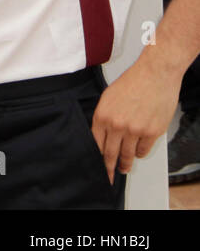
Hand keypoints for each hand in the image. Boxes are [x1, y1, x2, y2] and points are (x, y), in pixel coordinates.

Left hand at [90, 47, 180, 183]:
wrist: (155, 75)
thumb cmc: (133, 82)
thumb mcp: (108, 98)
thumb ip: (104, 117)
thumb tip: (102, 134)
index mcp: (102, 115)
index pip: (96, 143)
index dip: (96, 157)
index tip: (97, 166)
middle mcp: (117, 125)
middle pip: (110, 153)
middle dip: (109, 167)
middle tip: (108, 175)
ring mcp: (135, 130)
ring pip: (128, 154)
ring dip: (126, 163)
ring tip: (124, 168)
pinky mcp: (152, 132)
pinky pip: (144, 150)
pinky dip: (141, 153)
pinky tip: (138, 153)